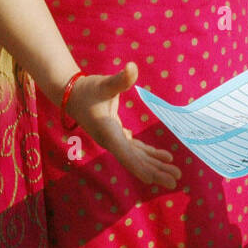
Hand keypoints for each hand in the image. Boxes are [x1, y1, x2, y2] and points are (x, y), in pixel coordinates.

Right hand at [63, 62, 182, 187]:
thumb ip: (120, 80)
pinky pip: (136, 150)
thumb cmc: (87, 90)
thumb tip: (132, 67)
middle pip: (136, 161)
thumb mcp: (104, 84)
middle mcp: (112, 141)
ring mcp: (115, 141)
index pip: (125, 153)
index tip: (152, 179)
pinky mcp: (117, 136)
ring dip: (156, 165)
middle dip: (155, 171)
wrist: (71, 95)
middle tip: (176, 181)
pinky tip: (165, 158)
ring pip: (138, 158)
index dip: (139, 166)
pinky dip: (150, 155)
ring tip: (176, 175)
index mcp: (108, 132)